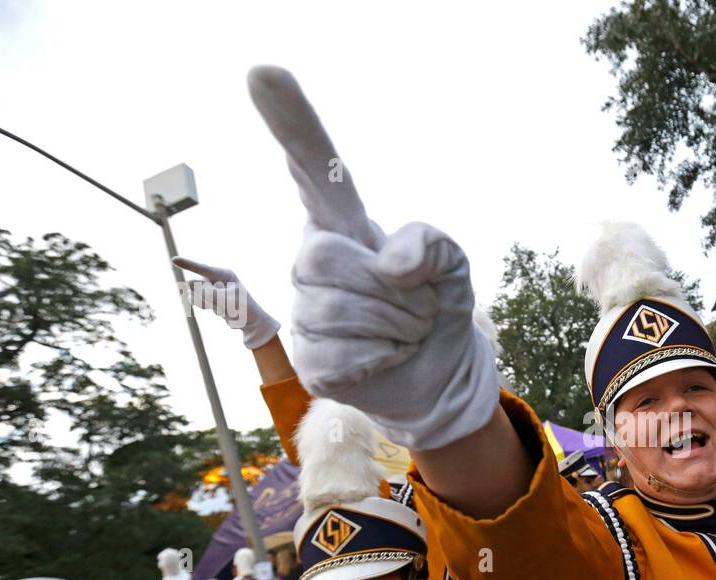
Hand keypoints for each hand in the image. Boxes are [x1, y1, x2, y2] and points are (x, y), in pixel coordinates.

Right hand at [172, 257, 280, 348]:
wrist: (251, 323)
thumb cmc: (243, 309)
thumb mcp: (226, 301)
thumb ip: (207, 292)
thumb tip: (187, 283)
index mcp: (224, 274)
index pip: (202, 269)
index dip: (188, 264)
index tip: (174, 260)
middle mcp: (217, 279)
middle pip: (196, 285)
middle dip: (204, 297)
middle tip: (221, 304)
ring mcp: (212, 288)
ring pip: (195, 294)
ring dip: (204, 303)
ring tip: (222, 308)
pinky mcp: (209, 297)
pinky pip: (198, 301)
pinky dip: (206, 307)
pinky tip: (220, 310)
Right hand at [246, 66, 499, 449]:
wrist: (442, 372)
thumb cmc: (436, 303)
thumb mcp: (452, 262)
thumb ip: (430, 243)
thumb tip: (387, 263)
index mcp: (342, 224)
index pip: (313, 168)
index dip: (291, 123)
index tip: (263, 72)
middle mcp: (312, 261)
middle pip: (322, 257)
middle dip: (389, 289)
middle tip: (416, 306)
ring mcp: (305, 313)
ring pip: (337, 311)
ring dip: (395, 326)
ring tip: (407, 332)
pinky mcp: (311, 362)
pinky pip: (343, 355)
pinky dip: (384, 359)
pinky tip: (387, 358)